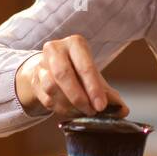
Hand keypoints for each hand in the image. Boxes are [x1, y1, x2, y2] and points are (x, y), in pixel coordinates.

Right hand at [15, 36, 129, 119]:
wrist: (52, 69)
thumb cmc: (78, 71)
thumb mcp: (94, 77)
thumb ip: (109, 93)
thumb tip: (122, 110)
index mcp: (75, 43)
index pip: (85, 66)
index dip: (93, 88)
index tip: (102, 106)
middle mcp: (55, 49)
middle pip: (63, 74)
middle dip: (78, 97)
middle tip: (91, 111)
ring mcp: (41, 64)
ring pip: (51, 87)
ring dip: (68, 104)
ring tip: (81, 111)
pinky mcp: (34, 79)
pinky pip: (45, 98)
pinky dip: (59, 108)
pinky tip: (70, 111)